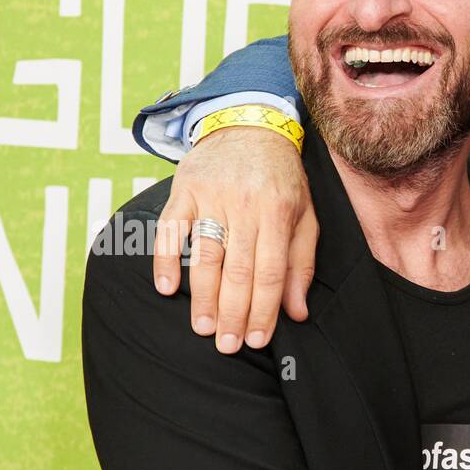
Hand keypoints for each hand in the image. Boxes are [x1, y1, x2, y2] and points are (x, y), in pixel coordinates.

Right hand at [152, 126, 318, 351]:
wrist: (249, 124)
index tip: (257, 339)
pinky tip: (165, 288)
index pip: (271, 272)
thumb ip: (302, 263)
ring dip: (201, 296)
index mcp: (278, 213)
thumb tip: (297, 312)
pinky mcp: (183, 189)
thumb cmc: (282, 179)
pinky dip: (164, 259)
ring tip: (203, 328)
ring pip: (205, 255)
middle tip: (227, 345)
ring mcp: (211, 196)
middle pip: (238, 270)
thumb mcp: (305, 215)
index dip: (264, 310)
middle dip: (232, 313)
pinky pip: (169, 229)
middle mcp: (244, 205)